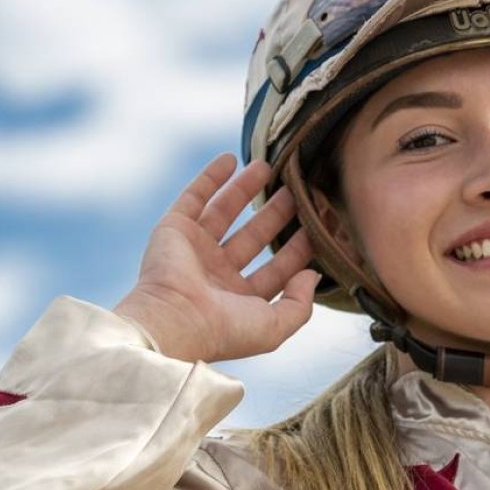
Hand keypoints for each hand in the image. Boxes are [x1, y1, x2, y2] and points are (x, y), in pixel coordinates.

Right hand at [113, 153, 317, 361]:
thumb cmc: (223, 330)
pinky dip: (209, 178)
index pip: (275, 270)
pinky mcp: (173, 230)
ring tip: (267, 167)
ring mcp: (194, 251)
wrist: (172, 321)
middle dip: (275, 215)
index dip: (297, 250)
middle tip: (295, 192)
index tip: (317, 228)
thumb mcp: (275, 327)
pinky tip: (229, 159)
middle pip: (253, 237)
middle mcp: (216, 275)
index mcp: (238, 301)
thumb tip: (312, 275)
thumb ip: (300, 305)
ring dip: (244, 189)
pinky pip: (193, 197)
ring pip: (225, 213)